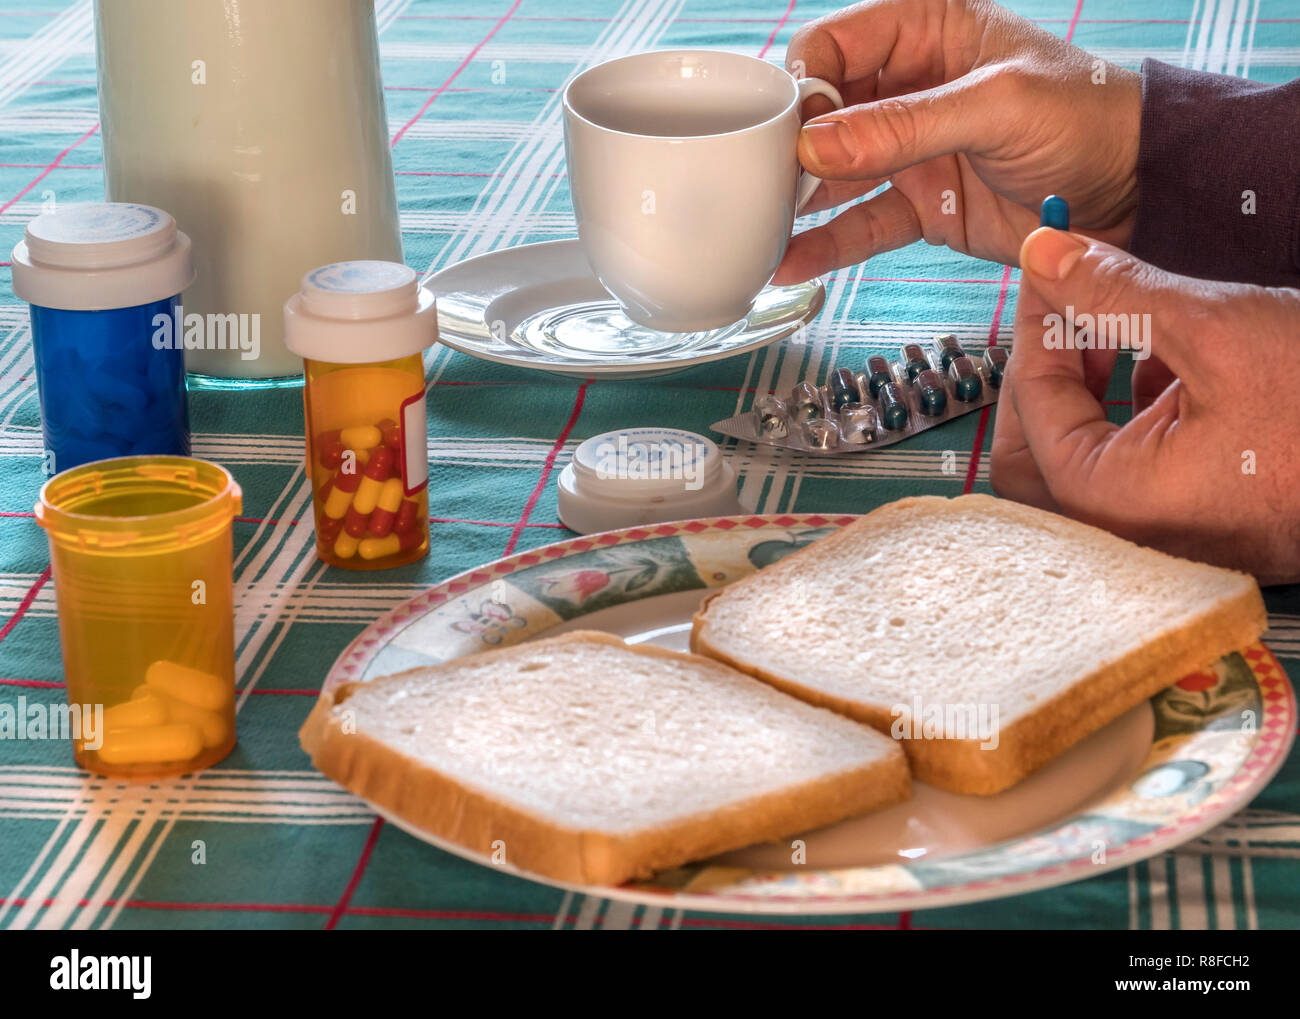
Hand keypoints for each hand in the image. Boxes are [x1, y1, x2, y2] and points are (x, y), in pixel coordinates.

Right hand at [773, 0, 1140, 284]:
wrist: (1137, 188)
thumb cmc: (1086, 115)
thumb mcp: (995, 105)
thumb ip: (903, 125)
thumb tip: (816, 146)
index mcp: (925, 33)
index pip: (833, 48)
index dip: (802, 88)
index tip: (786, 131)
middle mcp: (907, 90)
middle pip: (820, 116)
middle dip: (785, 152)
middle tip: (758, 188)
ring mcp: (909, 152)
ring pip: (832, 176)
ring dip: (795, 204)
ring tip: (755, 232)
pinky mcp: (921, 206)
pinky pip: (861, 225)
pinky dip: (826, 247)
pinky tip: (789, 265)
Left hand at [990, 227, 1299, 584]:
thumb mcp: (1218, 329)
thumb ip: (1115, 292)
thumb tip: (1046, 252)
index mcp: (1114, 497)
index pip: (1033, 406)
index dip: (1036, 327)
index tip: (1051, 274)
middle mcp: (1128, 533)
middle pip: (1033, 455)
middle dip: (1044, 374)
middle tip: (1070, 311)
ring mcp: (1166, 534)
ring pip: (1084, 461)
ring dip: (1090, 390)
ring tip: (1124, 331)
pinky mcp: (1203, 523)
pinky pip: (1136, 472)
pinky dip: (1134, 415)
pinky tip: (1170, 369)